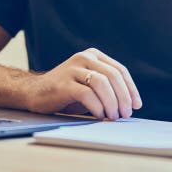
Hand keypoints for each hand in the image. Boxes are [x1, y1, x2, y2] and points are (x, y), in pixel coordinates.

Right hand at [25, 48, 142, 119]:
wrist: (34, 93)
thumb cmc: (66, 92)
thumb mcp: (89, 85)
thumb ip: (107, 87)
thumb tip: (130, 104)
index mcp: (93, 55)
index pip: (120, 70)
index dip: (130, 89)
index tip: (136, 105)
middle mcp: (84, 58)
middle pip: (113, 76)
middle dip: (123, 97)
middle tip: (125, 114)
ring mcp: (72, 69)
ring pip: (102, 83)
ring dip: (112, 103)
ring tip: (113, 117)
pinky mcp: (63, 83)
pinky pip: (86, 94)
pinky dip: (97, 107)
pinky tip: (99, 115)